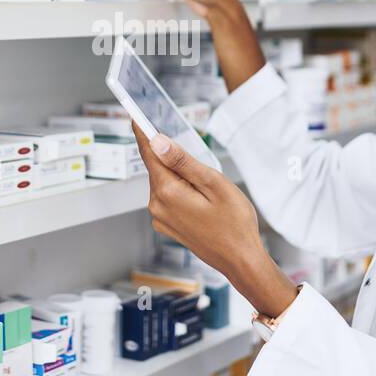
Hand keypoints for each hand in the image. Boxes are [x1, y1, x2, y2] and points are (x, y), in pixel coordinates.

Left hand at [133, 125, 298, 318]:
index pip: (149, 153)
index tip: (134, 115)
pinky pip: (168, 198)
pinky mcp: (168, 225)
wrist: (241, 260)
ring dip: (178, 175)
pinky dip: (179, 189)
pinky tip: (201, 197)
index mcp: (167, 192)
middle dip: (170, 156)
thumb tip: (158, 142)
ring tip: (206, 185)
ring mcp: (161, 218)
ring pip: (164, 182)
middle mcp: (158, 206)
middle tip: (194, 154)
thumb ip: (184, 162)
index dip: (142, 132)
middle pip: (157, 167)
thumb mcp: (214, 184)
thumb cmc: (234, 224)